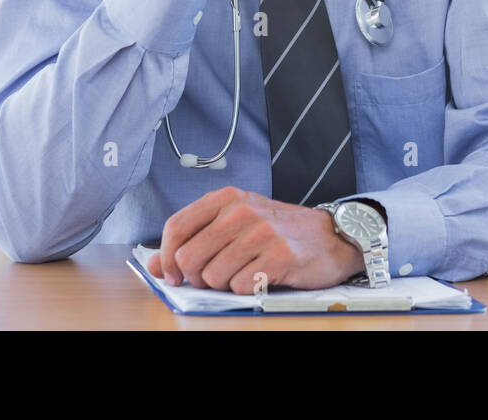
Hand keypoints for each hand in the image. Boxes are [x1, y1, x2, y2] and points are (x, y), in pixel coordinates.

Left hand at [145, 186, 364, 293]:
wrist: (332, 235)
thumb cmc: (280, 230)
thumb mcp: (236, 223)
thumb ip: (195, 239)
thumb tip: (155, 266)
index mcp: (227, 198)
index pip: (177, 227)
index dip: (167, 256)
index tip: (171, 273)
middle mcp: (241, 211)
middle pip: (189, 257)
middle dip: (196, 276)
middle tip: (214, 277)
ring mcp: (261, 233)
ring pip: (213, 276)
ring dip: (223, 284)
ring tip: (243, 273)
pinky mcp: (279, 256)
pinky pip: (239, 286)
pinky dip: (245, 288)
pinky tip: (260, 276)